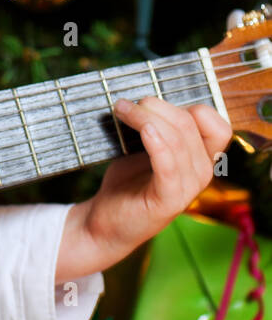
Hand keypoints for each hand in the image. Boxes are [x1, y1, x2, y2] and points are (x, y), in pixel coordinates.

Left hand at [55, 97, 231, 280]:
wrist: (105, 222)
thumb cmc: (127, 184)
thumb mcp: (145, 150)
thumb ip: (157, 128)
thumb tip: (146, 97)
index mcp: (200, 159)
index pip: (215, 123)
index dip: (188, 106)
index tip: (153, 105)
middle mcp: (201, 172)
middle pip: (191, 123)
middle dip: (156, 106)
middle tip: (126, 105)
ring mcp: (187, 187)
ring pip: (177, 138)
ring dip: (146, 117)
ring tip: (121, 110)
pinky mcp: (168, 200)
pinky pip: (169, 165)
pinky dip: (157, 142)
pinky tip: (144, 130)